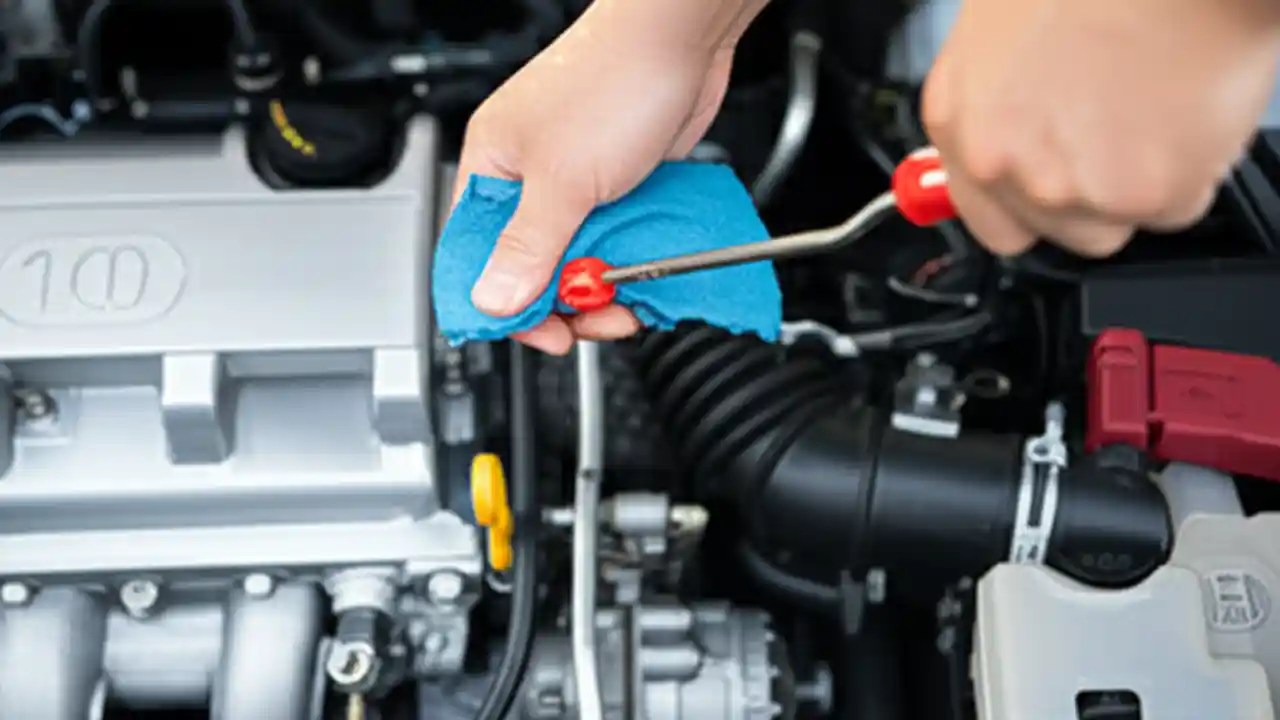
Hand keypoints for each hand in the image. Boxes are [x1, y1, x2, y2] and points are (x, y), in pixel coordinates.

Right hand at [455, 0, 765, 353]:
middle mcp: (530, 177)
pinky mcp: (619, 184)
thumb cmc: (614, 79)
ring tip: (626, 300)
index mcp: (492, 168)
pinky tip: (642, 273)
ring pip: (578, 258)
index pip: (475, 257)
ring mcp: (576, 182)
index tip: (538, 333)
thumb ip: (529, 247)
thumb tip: (493, 299)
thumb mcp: (564, 180)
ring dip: (602, 287)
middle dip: (564, 301)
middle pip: (532, 267)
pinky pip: (614, 240)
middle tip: (594, 319)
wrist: (683, 39)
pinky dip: (628, 262)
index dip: (502, 304)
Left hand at [922, 0, 1279, 256]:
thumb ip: (993, 99)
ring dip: (1135, 187)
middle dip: (1087, 192)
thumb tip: (1005, 132)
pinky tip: (1184, 112)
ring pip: (1111, 226)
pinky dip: (1191, 171)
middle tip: (1117, 126)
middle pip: (1052, 229)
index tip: (1051, 180)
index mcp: (958, 120)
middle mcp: (1002, 164)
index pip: (984, 215)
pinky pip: (1175, 210)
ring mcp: (1070, 187)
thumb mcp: (1002, 27)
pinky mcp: (1145, 195)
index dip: (1026, 201)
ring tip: (1150, 111)